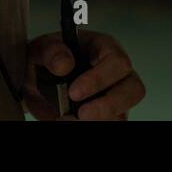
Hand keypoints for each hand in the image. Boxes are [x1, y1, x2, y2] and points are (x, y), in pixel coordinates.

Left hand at [22, 30, 144, 120]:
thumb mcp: (41, 49)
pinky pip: (114, 122)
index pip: (116, 61)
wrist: (37, 83)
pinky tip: (74, 121)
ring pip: (125, 112)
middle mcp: (116, 73)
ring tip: (71, 120)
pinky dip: (97, 124)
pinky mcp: (110, 115)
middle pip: (133, 89)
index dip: (98, 79)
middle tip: (81, 114)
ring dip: (102, 119)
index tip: (74, 92)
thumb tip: (64, 64)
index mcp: (103, 48)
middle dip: (108, 105)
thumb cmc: (47, 60)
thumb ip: (50, 52)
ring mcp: (116, 96)